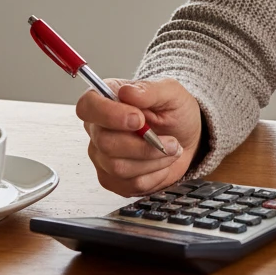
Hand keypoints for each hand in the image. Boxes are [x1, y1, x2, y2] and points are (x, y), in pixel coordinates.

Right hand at [76, 78, 202, 196]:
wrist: (187, 137)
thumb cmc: (175, 112)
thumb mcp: (171, 93)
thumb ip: (150, 90)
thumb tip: (127, 92)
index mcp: (107, 100)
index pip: (88, 106)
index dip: (109, 114)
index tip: (138, 119)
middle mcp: (98, 129)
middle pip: (105, 142)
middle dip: (144, 145)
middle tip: (170, 141)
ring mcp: (102, 156)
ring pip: (118, 167)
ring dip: (154, 159)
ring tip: (172, 148)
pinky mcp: (112, 179)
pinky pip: (131, 184)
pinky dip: (155, 174)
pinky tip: (162, 162)